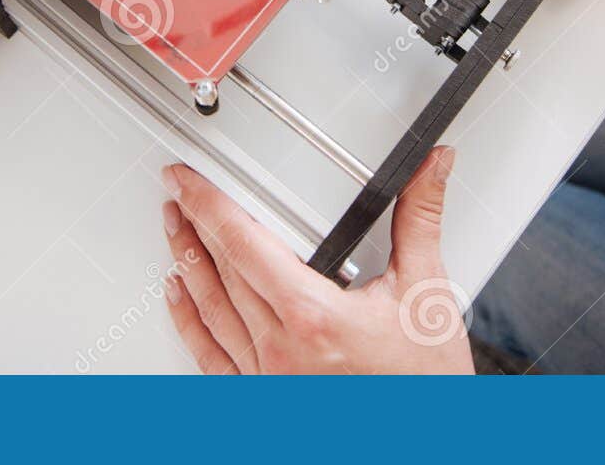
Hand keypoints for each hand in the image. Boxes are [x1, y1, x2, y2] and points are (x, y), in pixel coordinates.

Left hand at [159, 146, 473, 373]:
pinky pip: (212, 356)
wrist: (429, 435)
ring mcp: (269, 377)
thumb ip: (419, 219)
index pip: (243, 244)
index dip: (208, 204)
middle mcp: (282, 350)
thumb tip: (430, 168)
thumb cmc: (425, 383)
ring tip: (174, 229)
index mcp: (313, 316)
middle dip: (196, 224)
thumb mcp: (425, 292)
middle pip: (222, 272)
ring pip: (210, 310)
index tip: (187, 181)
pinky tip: (178, 297)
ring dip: (187, 264)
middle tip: (181, 192)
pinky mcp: (266, 396)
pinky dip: (189, 322)